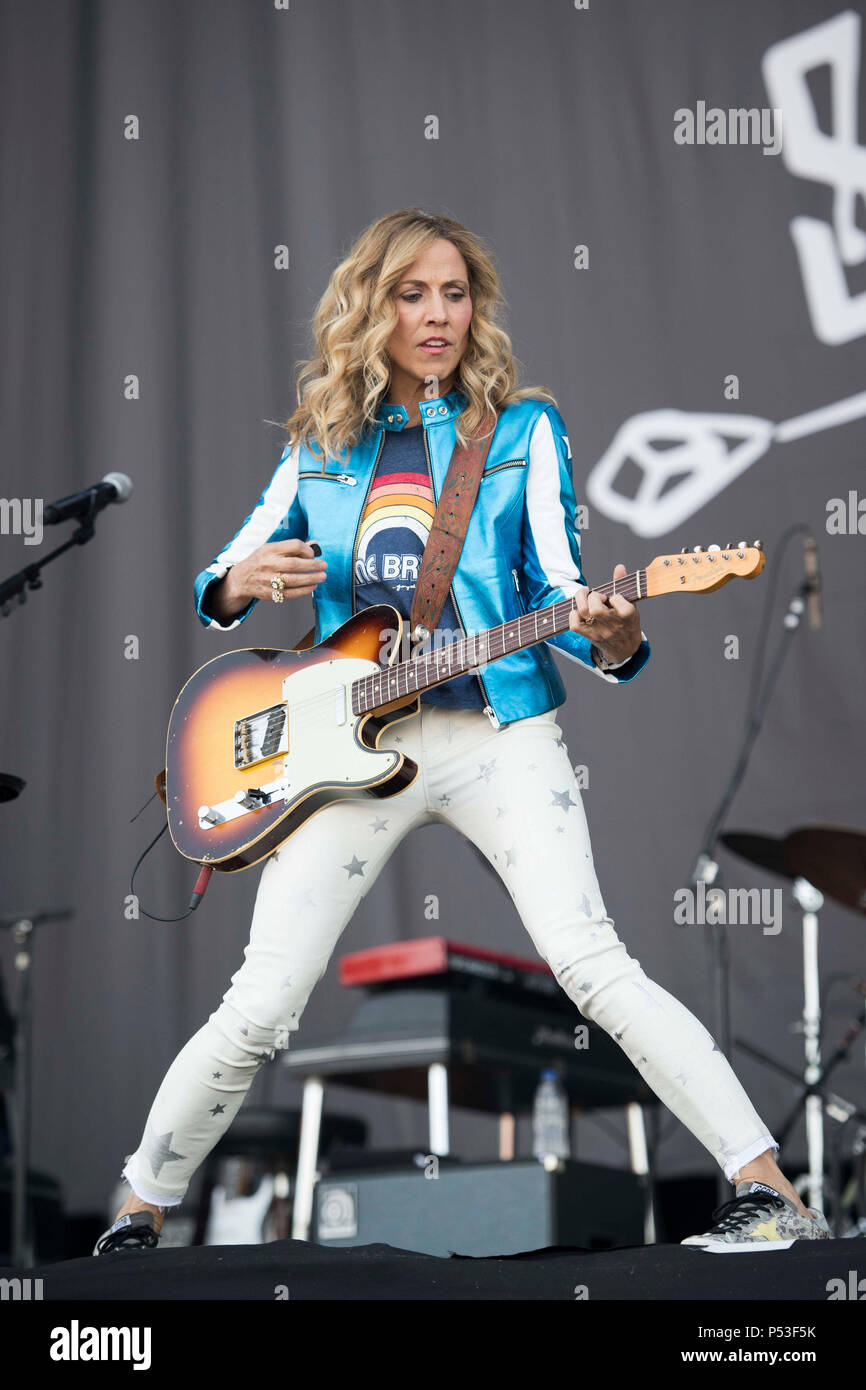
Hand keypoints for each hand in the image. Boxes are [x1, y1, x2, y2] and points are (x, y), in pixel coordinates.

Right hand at [207, 540, 326, 622]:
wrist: (241, 578)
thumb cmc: (261, 561)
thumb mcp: (272, 549)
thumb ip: (293, 547)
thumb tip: (315, 544)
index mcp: (270, 549)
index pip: (294, 546)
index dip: (307, 550)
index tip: (313, 554)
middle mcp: (268, 564)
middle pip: (295, 564)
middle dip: (313, 565)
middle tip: (324, 566)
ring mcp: (268, 579)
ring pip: (293, 580)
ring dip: (311, 578)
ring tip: (322, 577)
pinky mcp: (269, 593)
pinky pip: (290, 593)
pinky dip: (304, 590)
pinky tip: (312, 586)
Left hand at [567, 563, 641, 664]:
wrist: (625, 649)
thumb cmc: (627, 622)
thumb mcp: (631, 603)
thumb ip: (623, 584)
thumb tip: (619, 567)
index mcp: (627, 615)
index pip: (616, 599)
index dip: (614, 596)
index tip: (615, 600)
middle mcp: (612, 624)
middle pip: (595, 608)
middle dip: (593, 596)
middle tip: (597, 596)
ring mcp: (599, 631)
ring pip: (583, 613)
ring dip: (581, 600)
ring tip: (585, 596)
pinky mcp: (589, 635)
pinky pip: (574, 625)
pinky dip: (573, 615)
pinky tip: (580, 611)